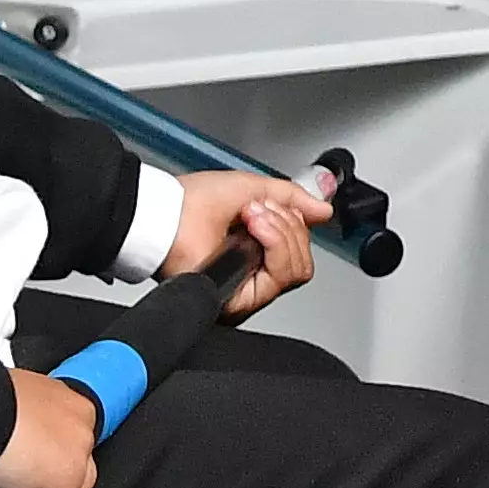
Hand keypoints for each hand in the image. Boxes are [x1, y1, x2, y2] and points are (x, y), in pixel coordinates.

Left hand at [160, 172, 323, 315]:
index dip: (294, 221)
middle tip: (257, 209)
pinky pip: (281, 276)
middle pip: (303, 261)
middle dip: (287, 225)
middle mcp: (253, 273)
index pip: (300, 248)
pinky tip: (253, 228)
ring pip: (297, 269)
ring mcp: (247, 288)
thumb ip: (293, 198)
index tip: (270, 202)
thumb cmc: (189, 203)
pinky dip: (274, 243)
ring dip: (280, 232)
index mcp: (256, 250)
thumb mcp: (253, 188)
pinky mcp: (240, 300)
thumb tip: (323, 210)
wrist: (165, 213)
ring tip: (252, 217)